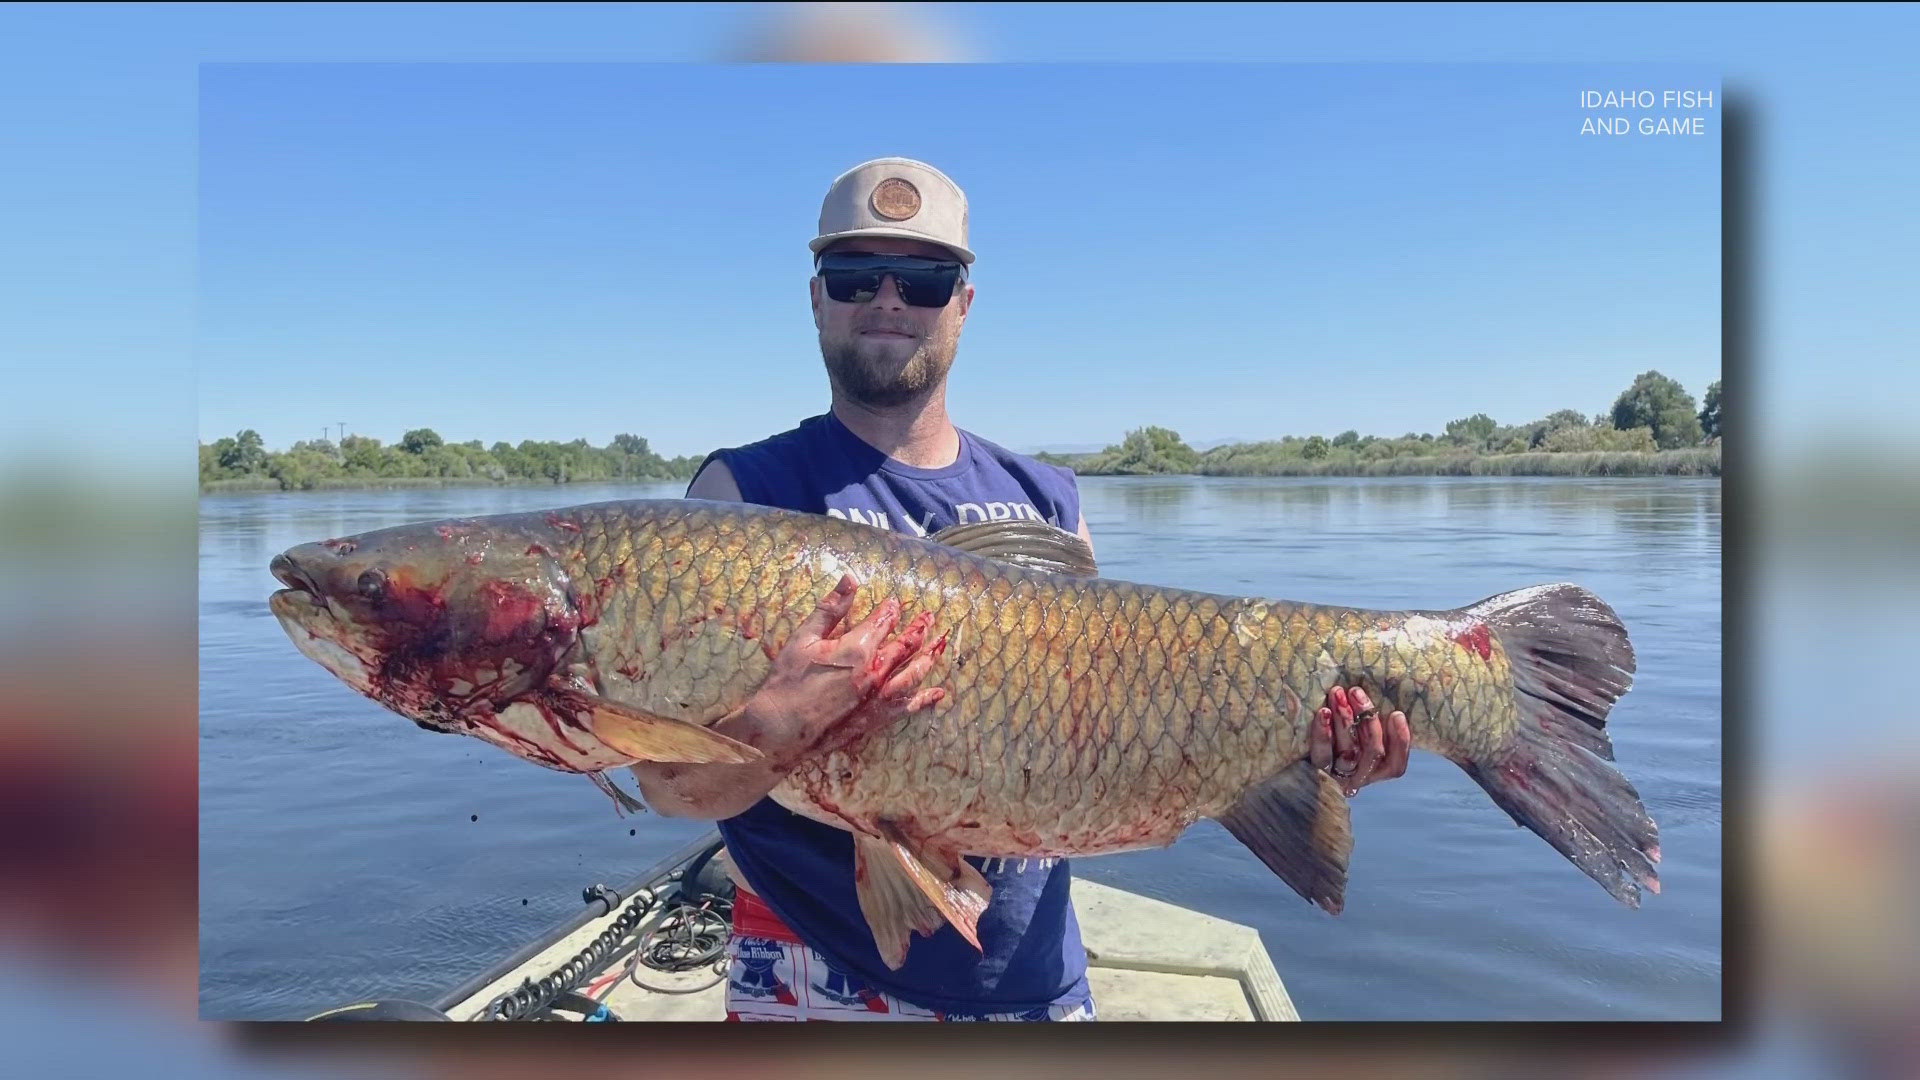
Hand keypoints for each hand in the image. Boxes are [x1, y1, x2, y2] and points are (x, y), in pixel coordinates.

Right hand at [747, 574, 943, 764]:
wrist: (781, 728)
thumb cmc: (789, 680)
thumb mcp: (804, 638)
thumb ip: (831, 608)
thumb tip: (850, 577)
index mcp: (859, 648)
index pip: (883, 621)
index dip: (891, 610)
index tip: (895, 602)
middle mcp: (876, 672)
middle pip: (906, 645)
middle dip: (918, 628)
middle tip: (929, 617)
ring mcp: (879, 697)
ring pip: (914, 673)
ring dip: (929, 657)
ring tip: (940, 645)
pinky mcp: (877, 718)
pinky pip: (909, 707)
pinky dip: (926, 699)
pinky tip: (938, 693)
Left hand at [1311, 686, 1409, 796]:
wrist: (1288, 760)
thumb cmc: (1336, 735)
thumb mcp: (1358, 732)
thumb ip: (1370, 723)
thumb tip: (1385, 697)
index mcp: (1374, 771)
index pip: (1394, 765)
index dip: (1400, 742)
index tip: (1397, 714)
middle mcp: (1358, 777)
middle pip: (1372, 752)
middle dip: (1368, 719)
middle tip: (1357, 691)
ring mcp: (1337, 776)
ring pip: (1348, 751)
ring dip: (1345, 719)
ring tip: (1338, 694)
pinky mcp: (1315, 771)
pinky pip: (1322, 754)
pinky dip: (1324, 733)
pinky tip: (1323, 713)